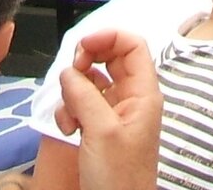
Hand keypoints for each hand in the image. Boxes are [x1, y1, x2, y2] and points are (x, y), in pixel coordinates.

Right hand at [55, 29, 160, 189]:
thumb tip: (68, 71)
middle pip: (108, 58)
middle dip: (84, 64)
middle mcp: (131, 99)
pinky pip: (81, 103)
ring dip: (72, 92)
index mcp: (143, 94)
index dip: (108, 36)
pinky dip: (69, 111)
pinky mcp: (100, 128)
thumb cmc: (120, 179)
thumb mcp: (101, 131)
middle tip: (71, 77)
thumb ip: (85, 94)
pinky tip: (68, 129)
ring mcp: (115, 113)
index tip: (82, 45)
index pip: (132, 44)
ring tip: (70, 116)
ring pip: (90, 81)